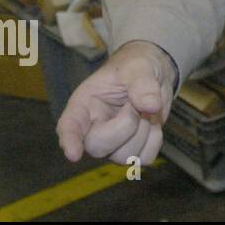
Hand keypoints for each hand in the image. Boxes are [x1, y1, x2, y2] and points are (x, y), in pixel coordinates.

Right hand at [56, 40, 177, 166]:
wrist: (155, 74)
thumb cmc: (136, 67)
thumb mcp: (138, 66)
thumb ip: (142, 84)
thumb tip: (152, 107)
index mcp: (84, 105)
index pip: (69, 125)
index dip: (69, 140)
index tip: (73, 154)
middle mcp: (93, 128)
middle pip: (98, 147)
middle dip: (125, 127)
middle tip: (135, 106)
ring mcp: (112, 143)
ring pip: (124, 156)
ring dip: (143, 132)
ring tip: (144, 110)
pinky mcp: (133, 150)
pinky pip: (145, 158)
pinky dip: (154, 140)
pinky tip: (152, 123)